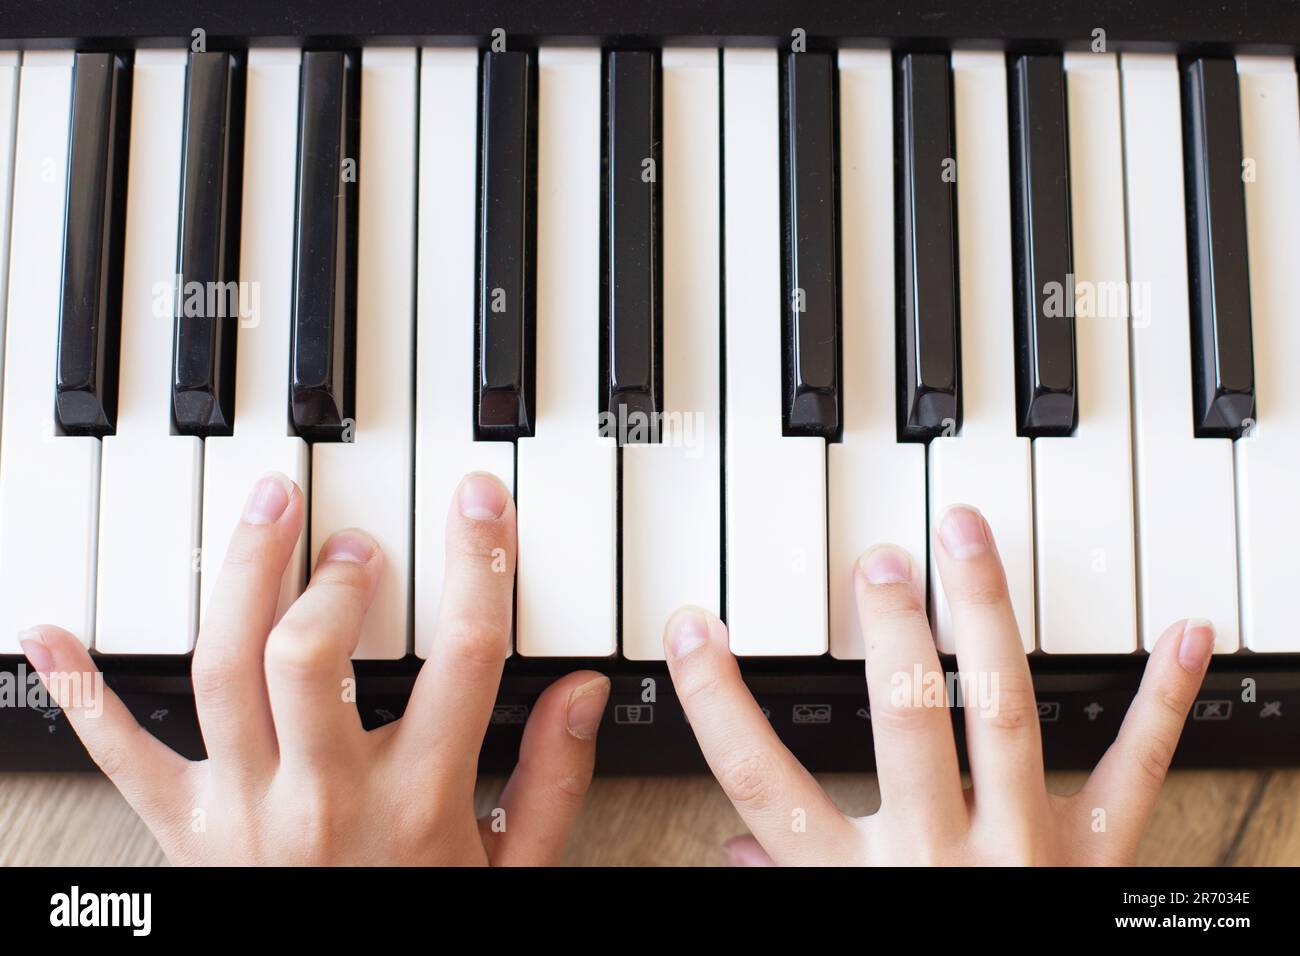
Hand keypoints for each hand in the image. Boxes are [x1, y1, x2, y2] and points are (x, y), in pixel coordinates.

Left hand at [19, 472, 608, 864]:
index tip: (479, 503)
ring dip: (242, 578)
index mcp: (418, 803)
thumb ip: (552, 778)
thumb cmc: (426, 926)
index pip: (462, 655)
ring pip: (224, 671)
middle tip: (355, 540)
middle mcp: (326, 800)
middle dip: (336, 578)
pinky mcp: (185, 829)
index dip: (478, 564)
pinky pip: (121, 756)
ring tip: (266, 514)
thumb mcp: (513, 869)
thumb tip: (582, 693)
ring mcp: (246, 810)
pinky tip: (48, 634)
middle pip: (312, 655)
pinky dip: (80, 692)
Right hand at [663, 504, 1212, 865]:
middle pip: (906, 724)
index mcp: (855, 882)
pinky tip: (1182, 635)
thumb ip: (787, 880)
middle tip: (880, 560)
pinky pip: (1133, 773)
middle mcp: (937, 859)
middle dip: (892, 632)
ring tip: (967, 540)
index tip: (692, 628)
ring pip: (1003, 714)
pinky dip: (1163, 700)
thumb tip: (736, 847)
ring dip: (985, 618)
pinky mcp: (1098, 861)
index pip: (765, 783)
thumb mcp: (831, 926)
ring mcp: (1024, 853)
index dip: (718, 702)